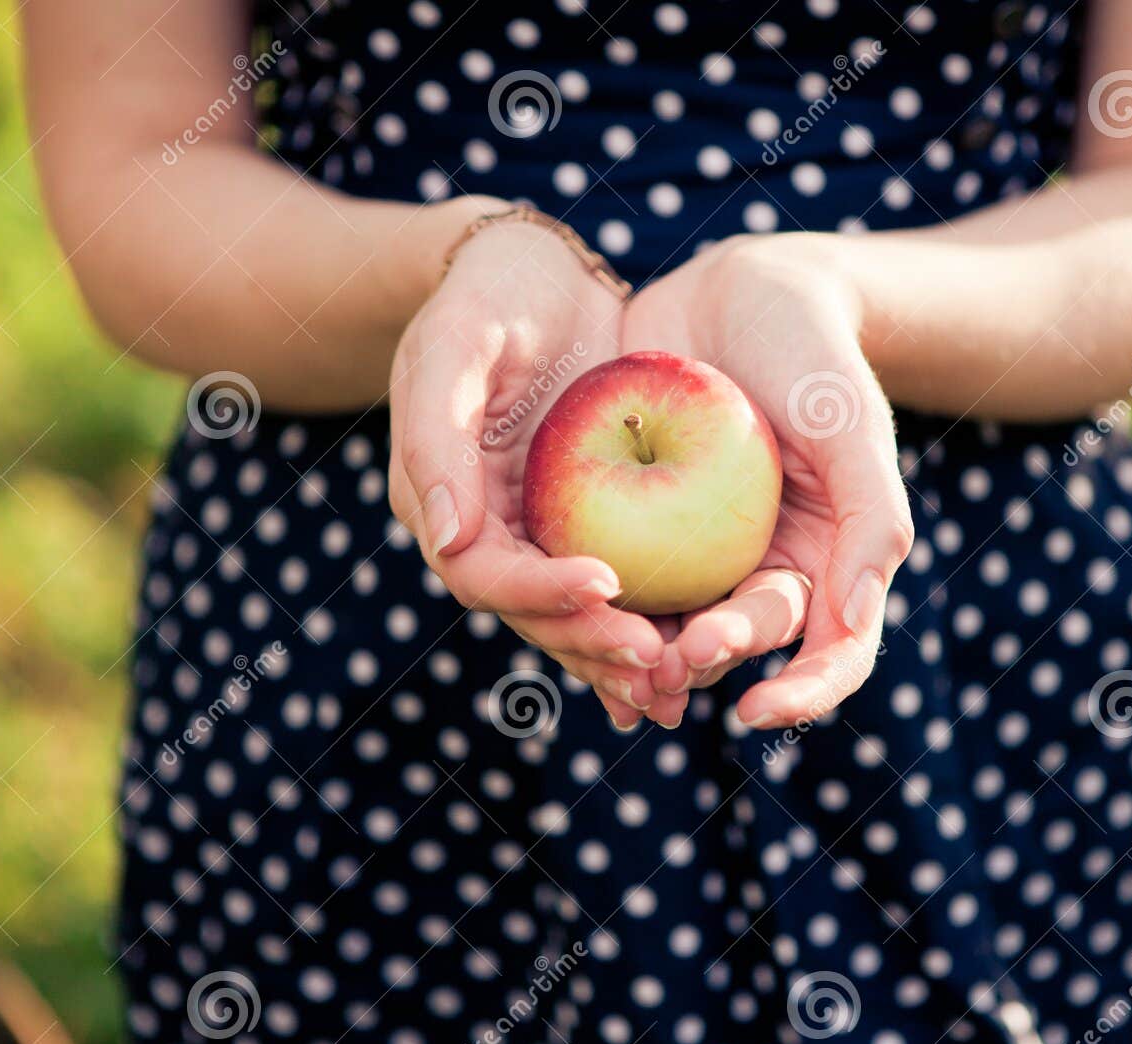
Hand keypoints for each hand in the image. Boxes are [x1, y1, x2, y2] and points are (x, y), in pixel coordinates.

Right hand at [388, 218, 687, 727]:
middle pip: (535, 615)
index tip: (608, 585)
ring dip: (620, 656)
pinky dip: (649, 623)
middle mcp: (488, 534)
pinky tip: (693, 657)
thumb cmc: (489, 294)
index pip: (485, 573)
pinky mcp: (588, 526)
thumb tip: (448, 537)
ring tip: (676, 684)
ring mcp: (539, 535)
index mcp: (443, 504)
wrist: (537, 273)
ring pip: (576, 617)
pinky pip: (618, 587)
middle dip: (592, 643)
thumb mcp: (456, 342)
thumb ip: (438, 435)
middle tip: (656, 660)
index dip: (541, 590)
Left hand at [622, 235, 914, 727]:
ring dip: (644, 653)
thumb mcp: (850, 423)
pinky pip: (612, 583)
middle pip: (738, 645)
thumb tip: (851, 620)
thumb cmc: (811, 353)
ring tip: (618, 650)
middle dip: (710, 662)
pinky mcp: (630, 530)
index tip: (760, 710)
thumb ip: (870, 520)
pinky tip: (568, 619)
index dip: (804, 695)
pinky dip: (594, 607)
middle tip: (676, 653)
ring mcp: (692, 557)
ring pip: (668, 628)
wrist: (736, 290)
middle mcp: (759, 573)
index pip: (830, 652)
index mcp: (824, 562)